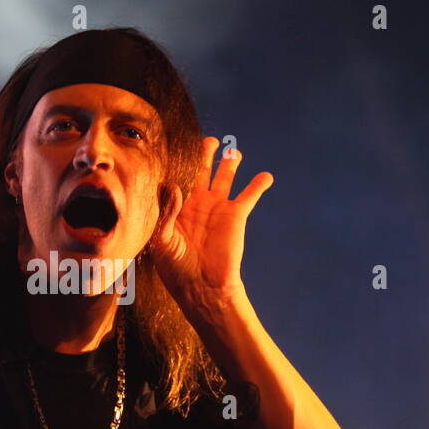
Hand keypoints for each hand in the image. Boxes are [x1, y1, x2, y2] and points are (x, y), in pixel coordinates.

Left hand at [150, 136, 272, 318]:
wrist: (203, 288)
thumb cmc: (176, 269)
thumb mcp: (162, 241)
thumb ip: (165, 213)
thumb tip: (173, 185)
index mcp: (175, 208)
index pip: (176, 178)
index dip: (176, 163)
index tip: (173, 146)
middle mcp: (197, 204)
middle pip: (201, 171)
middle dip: (203, 155)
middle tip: (208, 140)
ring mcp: (218, 208)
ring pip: (224, 178)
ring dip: (229, 163)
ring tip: (233, 150)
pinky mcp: (236, 216)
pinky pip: (249, 195)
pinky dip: (258, 185)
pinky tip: (266, 176)